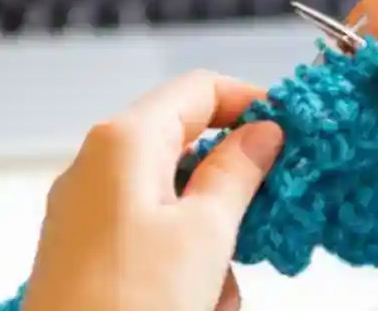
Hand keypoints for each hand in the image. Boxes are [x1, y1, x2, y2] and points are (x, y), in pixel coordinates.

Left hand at [22, 71, 282, 310]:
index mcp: (124, 141)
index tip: (291, 131)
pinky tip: (195, 306)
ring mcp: (87, 210)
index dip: (250, 102)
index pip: (199, 89)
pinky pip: (152, 239)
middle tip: (270, 218)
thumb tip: (262, 131)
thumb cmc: (129, 303)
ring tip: (215, 294)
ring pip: (175, 203)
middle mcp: (97, 165)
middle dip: (233, 188)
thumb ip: (237, 172)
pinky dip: (181, 266)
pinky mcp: (86, 252)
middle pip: (187, 147)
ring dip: (211, 242)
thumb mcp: (204, 233)